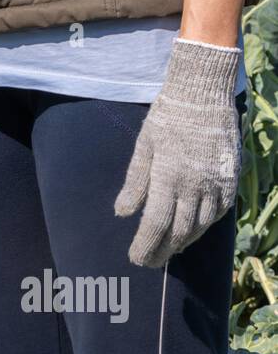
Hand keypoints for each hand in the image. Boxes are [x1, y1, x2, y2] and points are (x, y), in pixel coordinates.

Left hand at [115, 39, 241, 267]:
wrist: (203, 91)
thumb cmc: (167, 118)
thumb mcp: (143, 147)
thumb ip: (134, 183)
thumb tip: (123, 214)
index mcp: (168, 178)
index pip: (155, 225)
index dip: (145, 246)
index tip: (136, 259)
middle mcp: (195, 184)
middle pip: (179, 231)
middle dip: (163, 250)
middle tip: (150, 262)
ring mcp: (216, 181)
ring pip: (201, 224)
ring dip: (185, 241)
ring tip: (171, 249)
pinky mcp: (231, 176)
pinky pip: (221, 209)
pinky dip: (207, 224)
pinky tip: (196, 229)